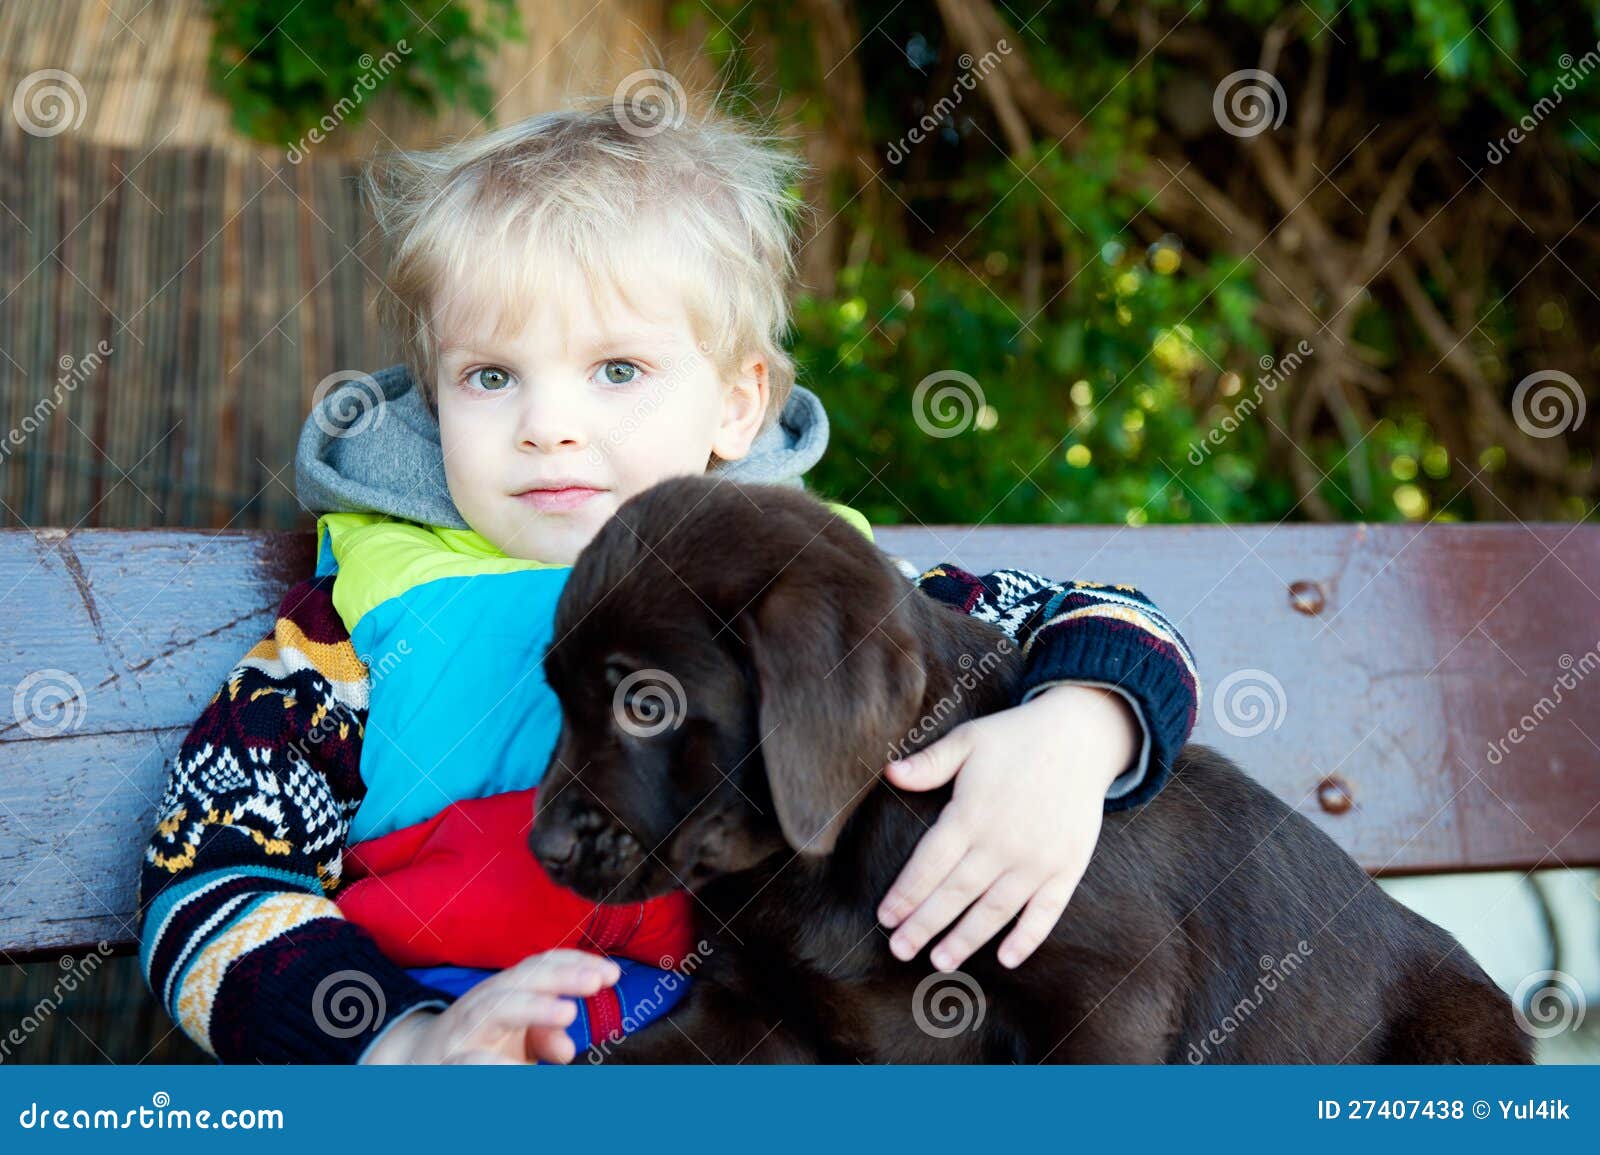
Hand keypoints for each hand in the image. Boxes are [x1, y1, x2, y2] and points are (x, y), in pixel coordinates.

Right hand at [360, 949, 620, 1063]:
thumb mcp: (515, 1038)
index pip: (541, 966)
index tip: (611, 973)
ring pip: (495, 1010)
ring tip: (567, 1013)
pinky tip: (523, 1070)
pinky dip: (497, 1062)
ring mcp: (462, 1031)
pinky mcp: (447, 1063)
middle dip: (559, 977)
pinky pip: (472, 1061)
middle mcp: (482, 1003)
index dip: (575, 964)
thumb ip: (544, 1034)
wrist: (410, 1065)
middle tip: (596, 983)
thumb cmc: (478, 1046)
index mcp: (504, 992)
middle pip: (521, 980)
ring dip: (533, 1009)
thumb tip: (569, 1046)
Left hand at [876, 683, 1136, 971]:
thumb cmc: (1016, 738)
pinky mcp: (1067, 867)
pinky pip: (1046, 911)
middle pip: (956, 893)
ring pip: (995, 910)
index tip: (886, 917)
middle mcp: (1003, 842)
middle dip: (924, 925)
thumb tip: (890, 774)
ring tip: (940, 961)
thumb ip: (929, 763)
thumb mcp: (968, 740)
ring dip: (966, 939)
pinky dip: (1027, 938)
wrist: (1081, 737)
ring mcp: (1038, 858)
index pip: (930, 863)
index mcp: (972, 813)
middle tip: (900, 950)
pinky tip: (1007, 959)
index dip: (906, 893)